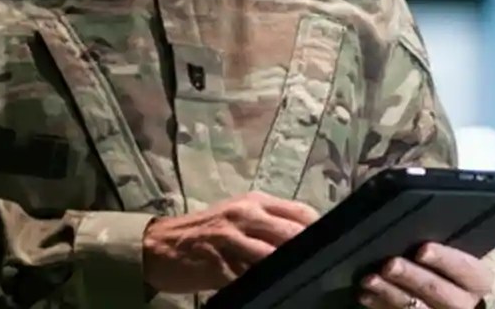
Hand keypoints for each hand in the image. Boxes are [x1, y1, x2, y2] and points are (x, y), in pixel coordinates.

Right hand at [142, 190, 319, 293]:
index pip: (301, 211)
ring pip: (273, 256)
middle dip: (311, 252)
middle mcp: (244, 214)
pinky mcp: (218, 263)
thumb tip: (305, 241)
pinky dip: (263, 285)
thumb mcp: (237, 219)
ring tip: (305, 282)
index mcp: (254, 202)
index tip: (336, 247)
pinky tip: (274, 292)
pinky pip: (248, 277)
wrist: (158, 245)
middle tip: (326, 269)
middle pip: (292, 232)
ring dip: (289, 271)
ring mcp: (230, 238)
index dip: (321, 230)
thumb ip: (268, 225)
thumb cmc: (203, 233)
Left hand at [358, 243, 492, 308]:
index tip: (423, 249)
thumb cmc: (455, 265)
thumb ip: (447, 239)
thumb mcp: (460, 251)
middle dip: (411, 276)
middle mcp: (464, 302)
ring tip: (369, 280)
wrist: (459, 297)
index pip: (465, 268)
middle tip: (390, 264)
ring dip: (390, 293)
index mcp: (478, 279)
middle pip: (437, 291)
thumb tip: (418, 212)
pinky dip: (380, 305)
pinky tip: (366, 295)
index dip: (444, 258)